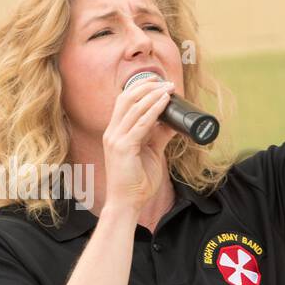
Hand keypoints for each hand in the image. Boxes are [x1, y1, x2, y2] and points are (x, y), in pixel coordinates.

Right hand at [102, 77, 177, 212]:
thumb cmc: (136, 181)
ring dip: (153, 95)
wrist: (127, 203)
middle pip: (126, 99)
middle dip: (146, 86)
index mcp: (115, 132)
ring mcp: (115, 139)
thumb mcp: (151, 153)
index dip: (140, 89)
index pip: (124, 102)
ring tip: (169, 89)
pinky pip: (140, 124)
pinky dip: (153, 111)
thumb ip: (159, 136)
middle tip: (165, 82)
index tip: (158, 82)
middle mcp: (112, 132)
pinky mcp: (123, 147)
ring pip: (134, 108)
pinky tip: (164, 103)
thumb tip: (173, 122)